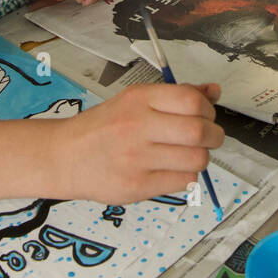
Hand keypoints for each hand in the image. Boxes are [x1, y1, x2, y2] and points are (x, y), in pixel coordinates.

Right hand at [48, 83, 224, 202]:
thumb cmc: (102, 128)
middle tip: (208, 138)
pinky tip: (172, 170)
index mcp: (138, 99)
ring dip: (201, 157)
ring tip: (188, 155)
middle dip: (214, 136)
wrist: (63, 157)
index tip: (205, 116)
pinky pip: (183, 182)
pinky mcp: (137, 186)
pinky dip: (186, 176)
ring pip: (196, 159)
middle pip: (199, 131)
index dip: (208, 109)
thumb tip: (214, 91)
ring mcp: (136, 158)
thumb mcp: (134, 101)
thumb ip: (176, 96)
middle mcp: (137, 126)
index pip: (191, 100)